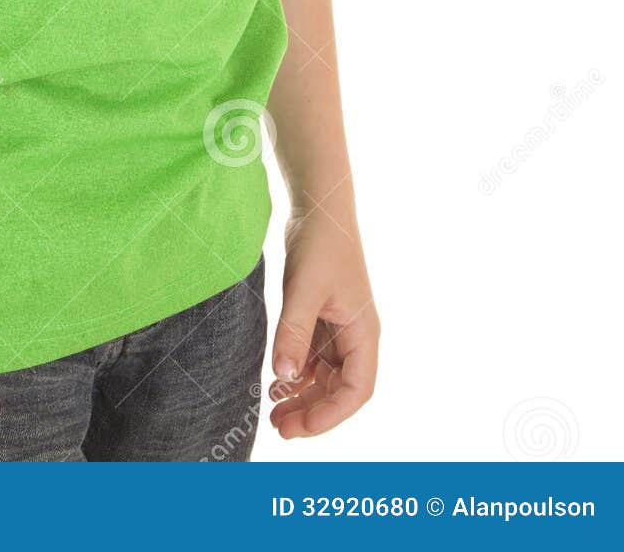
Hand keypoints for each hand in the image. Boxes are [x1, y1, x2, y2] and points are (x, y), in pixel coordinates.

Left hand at [265, 209, 378, 438]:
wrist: (319, 208)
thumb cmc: (320, 245)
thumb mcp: (304, 290)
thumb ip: (293, 333)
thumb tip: (283, 377)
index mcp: (363, 333)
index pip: (357, 390)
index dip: (331, 415)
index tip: (299, 427)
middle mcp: (355, 336)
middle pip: (339, 389)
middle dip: (312, 411)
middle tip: (278, 426)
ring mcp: (339, 328)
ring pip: (325, 376)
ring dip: (302, 395)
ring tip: (273, 411)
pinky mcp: (322, 318)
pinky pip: (313, 357)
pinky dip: (297, 373)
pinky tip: (276, 382)